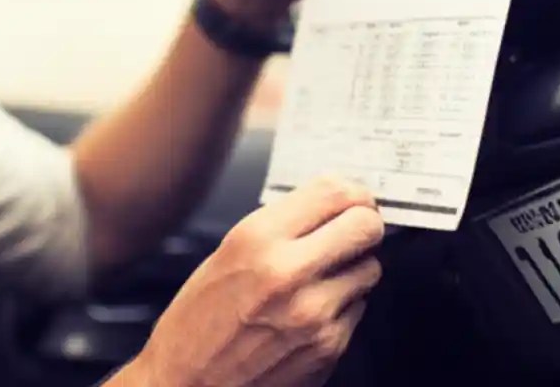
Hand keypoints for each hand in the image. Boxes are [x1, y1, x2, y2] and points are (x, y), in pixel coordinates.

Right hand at [130, 176, 384, 386]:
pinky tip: (311, 310)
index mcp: (257, 239)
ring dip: (352, 267)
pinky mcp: (330, 346)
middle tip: (352, 230)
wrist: (189, 385)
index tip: (352, 197)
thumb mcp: (227, 253)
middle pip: (366, 226)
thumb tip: (330, 202)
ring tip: (320, 277)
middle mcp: (288, 272)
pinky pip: (358, 307)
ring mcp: (314, 313)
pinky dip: (343, 304)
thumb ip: (280, 224)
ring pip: (370, 268)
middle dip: (363, 224)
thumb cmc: (198, 323)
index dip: (352, 191)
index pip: (335, 192)